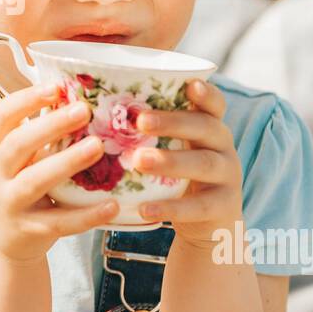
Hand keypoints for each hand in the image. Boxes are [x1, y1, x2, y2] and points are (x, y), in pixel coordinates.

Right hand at [0, 81, 120, 264]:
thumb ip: (42, 135)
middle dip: (49, 125)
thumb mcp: (21, 160)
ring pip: (35, 181)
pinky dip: (86, 215)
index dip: (27, 99)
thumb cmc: (21, 188)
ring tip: (97, 146)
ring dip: (66, 162)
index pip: (3, 116)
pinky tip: (112, 204)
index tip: (55, 87)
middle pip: (18, 144)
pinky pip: (60, 222)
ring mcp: (12, 203)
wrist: (1, 244)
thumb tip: (84, 98)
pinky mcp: (30, 230)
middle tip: (83, 109)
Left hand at [129, 79, 242, 248]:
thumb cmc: (178, 178)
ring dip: (171, 161)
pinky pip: (199, 206)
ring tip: (139, 161)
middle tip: (140, 121)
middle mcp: (223, 147)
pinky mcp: (224, 207)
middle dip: (173, 122)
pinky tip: (144, 209)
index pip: (214, 104)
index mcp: (209, 127)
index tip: (191, 85)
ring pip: (203, 163)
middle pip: (206, 127)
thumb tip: (84, 103)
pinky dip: (171, 208)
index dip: (206, 93)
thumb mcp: (171, 150)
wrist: (208, 226)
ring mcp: (228, 177)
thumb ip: (147, 131)